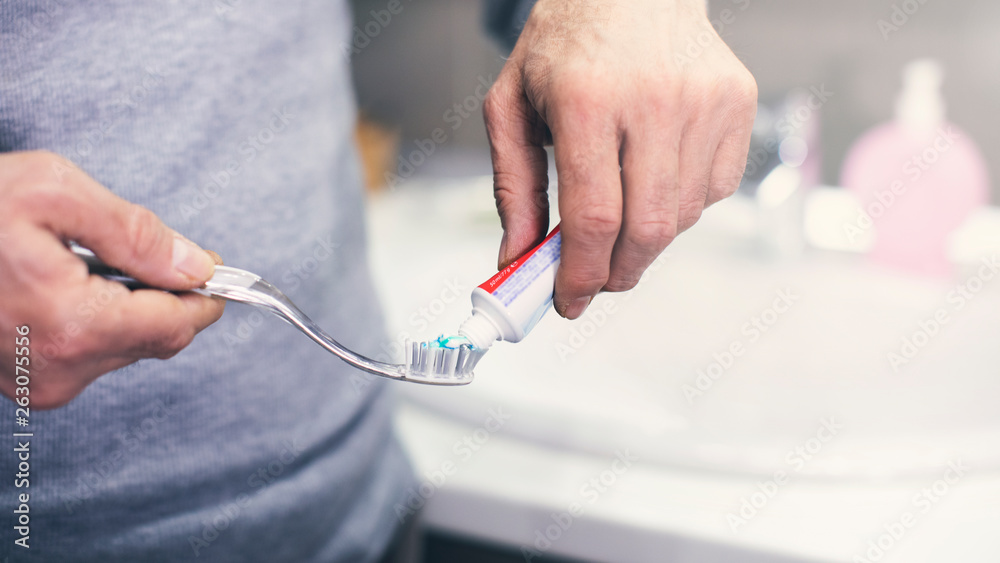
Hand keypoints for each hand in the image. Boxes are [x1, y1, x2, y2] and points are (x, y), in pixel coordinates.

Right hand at [0, 151, 223, 408]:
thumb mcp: (52, 193)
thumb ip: (135, 233)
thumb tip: (195, 265)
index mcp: (75, 324)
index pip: (179, 324)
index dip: (205, 294)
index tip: (218, 272)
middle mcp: (61, 368)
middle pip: (156, 338)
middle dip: (161, 295)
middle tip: (138, 251)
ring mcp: (41, 382)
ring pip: (125, 346)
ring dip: (125, 305)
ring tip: (77, 262)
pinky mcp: (26, 383)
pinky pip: (90, 353)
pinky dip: (95, 319)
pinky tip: (62, 285)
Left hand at [484, 0, 756, 318]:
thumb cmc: (565, 42)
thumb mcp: (512, 105)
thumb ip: (513, 187)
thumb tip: (518, 259)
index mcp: (589, 99)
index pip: (593, 218)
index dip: (579, 275)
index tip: (567, 301)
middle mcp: (655, 100)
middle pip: (646, 230)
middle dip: (616, 274)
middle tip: (593, 281)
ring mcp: (705, 102)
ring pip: (682, 218)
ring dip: (645, 242)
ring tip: (617, 221)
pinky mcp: (738, 103)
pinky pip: (715, 191)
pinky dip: (681, 207)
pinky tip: (652, 180)